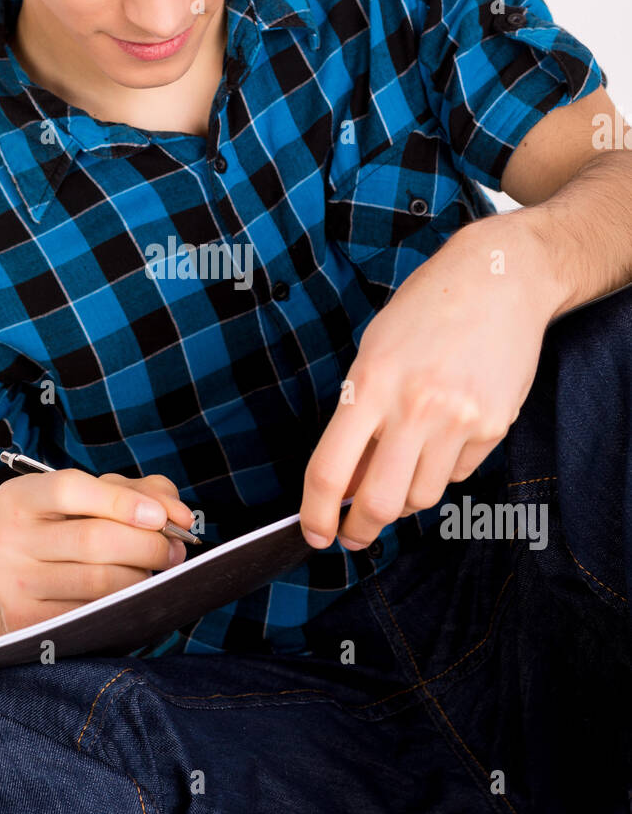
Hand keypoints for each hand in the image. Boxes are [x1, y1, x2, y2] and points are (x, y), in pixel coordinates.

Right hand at [0, 468, 195, 632]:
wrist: (21, 583)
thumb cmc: (67, 530)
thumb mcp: (96, 499)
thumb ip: (141, 493)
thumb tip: (179, 517)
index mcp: (19, 497)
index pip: (69, 489)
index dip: (120, 501)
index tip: (159, 517)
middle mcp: (5, 538)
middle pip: (91, 539)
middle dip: (146, 545)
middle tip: (174, 551)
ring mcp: (11, 583)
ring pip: (97, 581)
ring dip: (139, 578)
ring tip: (152, 573)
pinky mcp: (25, 622)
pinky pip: (91, 614)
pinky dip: (121, 606)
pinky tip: (130, 598)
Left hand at [299, 214, 562, 549]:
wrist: (498, 279)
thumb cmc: (425, 311)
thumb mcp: (373, 352)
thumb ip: (358, 416)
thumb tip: (348, 484)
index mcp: (370, 384)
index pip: (330, 470)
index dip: (316, 514)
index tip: (316, 533)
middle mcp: (414, 407)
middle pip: (379, 503)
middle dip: (361, 529)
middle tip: (354, 533)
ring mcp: (459, 420)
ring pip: (422, 497)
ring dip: (405, 496)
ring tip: (402, 466)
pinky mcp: (494, 427)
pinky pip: (458, 474)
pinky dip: (443, 468)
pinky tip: (445, 433)